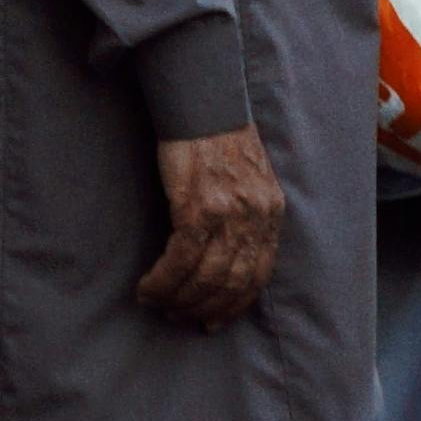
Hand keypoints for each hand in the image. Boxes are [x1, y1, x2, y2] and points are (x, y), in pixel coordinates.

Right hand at [137, 123, 284, 328]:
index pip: (259, 274)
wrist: (201, 100)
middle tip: (181, 318)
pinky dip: (163, 280)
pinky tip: (149, 287)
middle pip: (232, 282)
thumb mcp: (250, 176)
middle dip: (204, 308)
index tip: (216, 320)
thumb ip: (247, 212)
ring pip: (204, 276)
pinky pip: (180, 258)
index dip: (236, 304)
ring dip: (179, 299)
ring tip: (159, 305)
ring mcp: (228, 213)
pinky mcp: (196, 205)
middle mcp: (255, 217)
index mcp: (271, 211)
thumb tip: (228, 251)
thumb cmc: (219, 134)